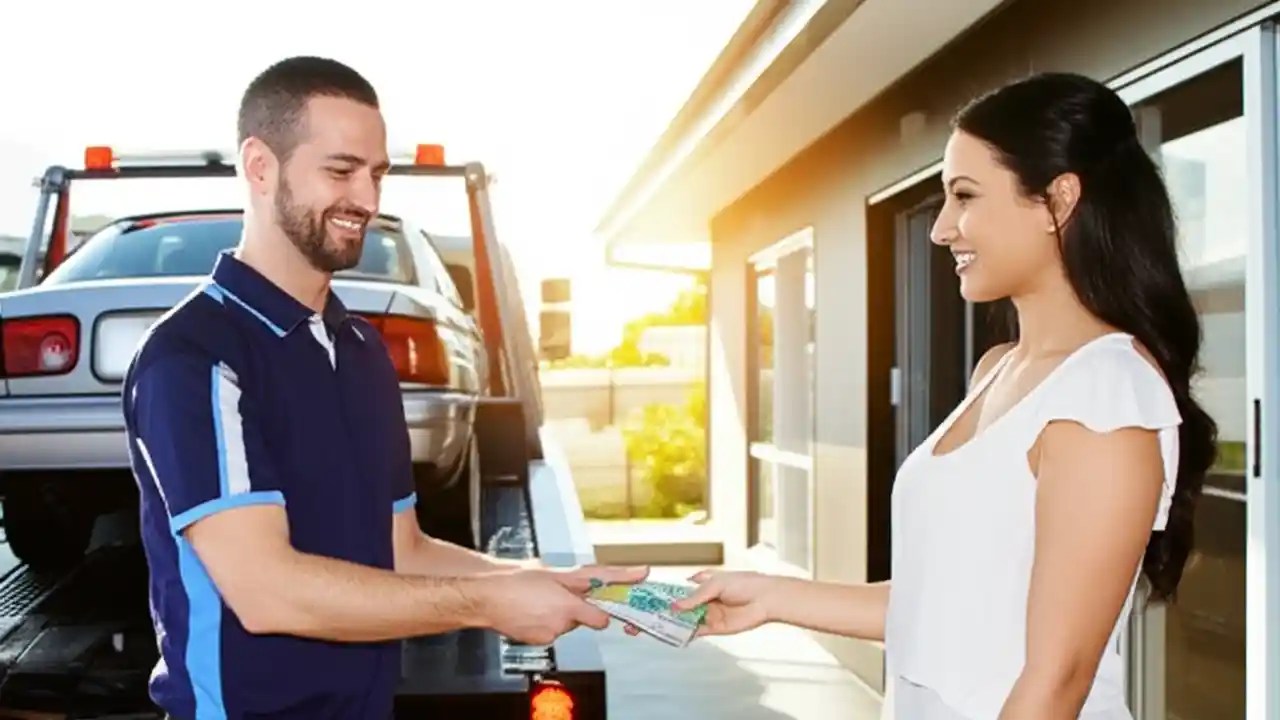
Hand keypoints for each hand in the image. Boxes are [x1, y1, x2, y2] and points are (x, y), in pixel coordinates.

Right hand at [475, 565, 648, 645]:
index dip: (604, 613)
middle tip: (560, 594)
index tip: (614, 611)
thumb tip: (601, 579)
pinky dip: (545, 623)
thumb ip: (583, 579)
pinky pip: (550, 631)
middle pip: (582, 619)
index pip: (600, 618)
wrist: (486, 596)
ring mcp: (548, 635)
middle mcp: (561, 624)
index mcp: (567, 605)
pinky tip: (531, 612)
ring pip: (565, 625)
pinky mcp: (537, 641)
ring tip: (539, 600)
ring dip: (558, 615)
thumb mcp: (554, 572)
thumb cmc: (516, 580)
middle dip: (576, 608)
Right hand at [624, 569, 777, 638]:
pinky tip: (671, 635)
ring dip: (670, 624)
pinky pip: (695, 632)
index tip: (646, 598)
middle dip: (662, 611)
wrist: (765, 600)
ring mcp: (706, 614)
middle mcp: (701, 599)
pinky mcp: (714, 627)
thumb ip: (694, 598)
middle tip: (643, 616)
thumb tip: (674, 607)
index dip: (663, 594)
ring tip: (651, 627)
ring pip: (684, 620)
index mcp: (700, 583)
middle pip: (677, 607)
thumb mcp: (715, 585)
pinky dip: (684, 634)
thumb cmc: (743, 584)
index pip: (677, 589)